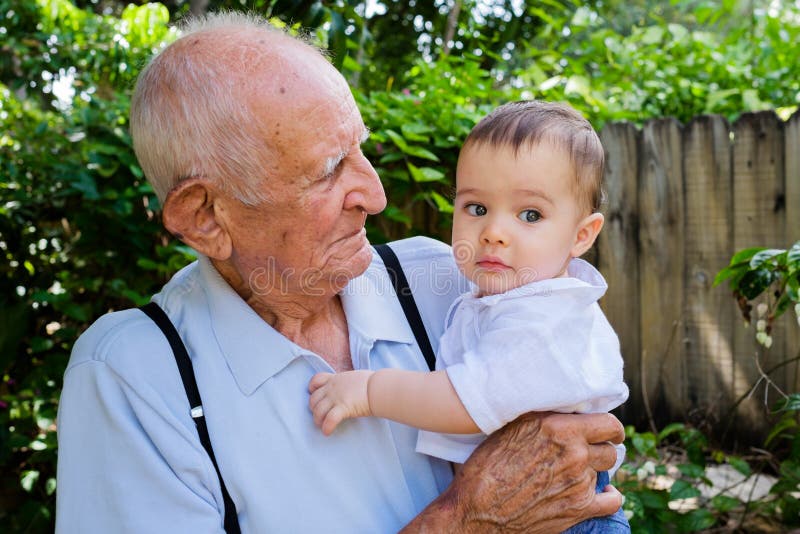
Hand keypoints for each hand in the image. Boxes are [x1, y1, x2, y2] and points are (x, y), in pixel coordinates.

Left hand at [308, 370, 373, 434]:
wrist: (379, 387)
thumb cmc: (373, 382)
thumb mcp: (355, 377)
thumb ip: (347, 383)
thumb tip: (350, 388)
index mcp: (335, 379)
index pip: (316, 380)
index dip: (313, 389)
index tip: (317, 396)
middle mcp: (332, 387)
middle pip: (313, 399)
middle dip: (314, 408)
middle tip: (321, 415)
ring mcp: (336, 397)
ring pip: (317, 410)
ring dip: (318, 420)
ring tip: (322, 425)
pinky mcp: (343, 407)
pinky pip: (329, 419)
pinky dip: (326, 427)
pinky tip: (328, 432)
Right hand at [402, 411, 624, 532]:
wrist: (478, 508)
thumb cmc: (489, 464)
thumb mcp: (513, 426)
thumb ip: (545, 417)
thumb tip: (566, 410)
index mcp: (560, 428)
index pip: (609, 424)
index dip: (610, 427)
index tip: (606, 431)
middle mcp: (575, 453)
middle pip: (610, 449)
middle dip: (600, 449)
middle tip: (586, 451)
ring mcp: (579, 483)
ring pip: (606, 472)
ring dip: (594, 470)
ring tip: (576, 471)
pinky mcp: (578, 509)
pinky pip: (612, 501)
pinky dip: (608, 497)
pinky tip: (600, 492)